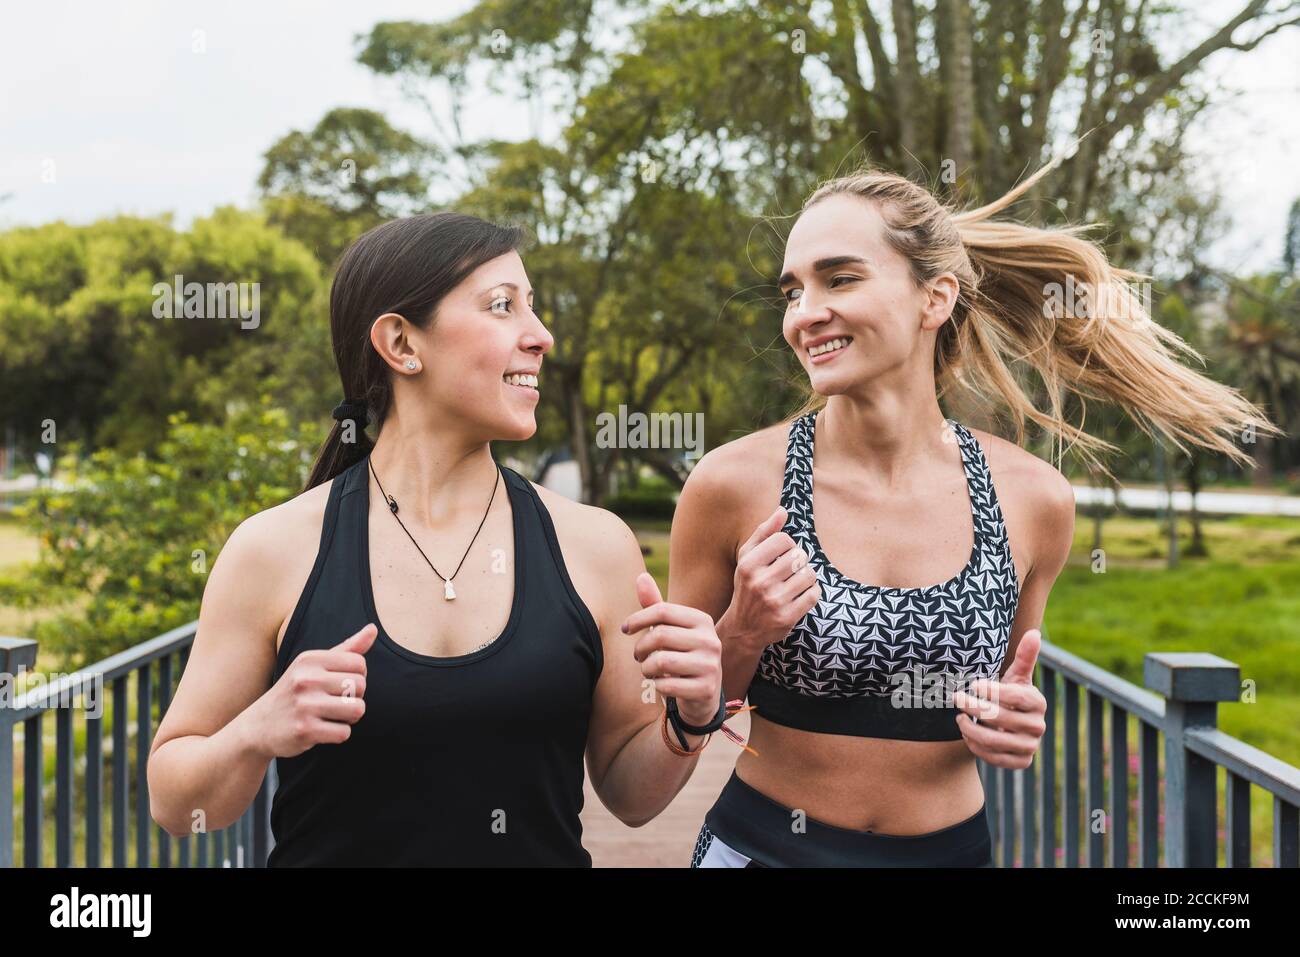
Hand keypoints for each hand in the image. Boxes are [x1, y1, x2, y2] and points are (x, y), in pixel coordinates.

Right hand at [249, 623, 376, 757]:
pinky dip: (338, 734)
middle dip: (355, 697)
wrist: (258, 726)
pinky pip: (344, 733)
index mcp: (310, 659)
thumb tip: (373, 629)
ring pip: (357, 710)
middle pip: (361, 686)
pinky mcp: (305, 730)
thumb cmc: (295, 691)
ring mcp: (305, 705)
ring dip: (349, 717)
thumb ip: (347, 648)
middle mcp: (306, 679)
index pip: (359, 663)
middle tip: (335, 702)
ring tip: (331, 716)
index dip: (357, 676)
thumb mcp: (314, 665)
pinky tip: (321, 730)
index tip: (340, 684)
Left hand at [622, 572, 722, 727]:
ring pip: (661, 662)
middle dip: (640, 647)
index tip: (625, 629)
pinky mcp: (706, 689)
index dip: (637, 619)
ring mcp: (711, 665)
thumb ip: (655, 606)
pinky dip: (657, 685)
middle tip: (638, 655)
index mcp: (701, 620)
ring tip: (649, 669)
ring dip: (646, 668)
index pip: (662, 611)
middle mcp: (710, 640)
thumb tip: (641, 576)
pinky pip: (667, 685)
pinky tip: (662, 684)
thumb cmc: (681, 654)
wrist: (703, 694)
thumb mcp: (670, 630)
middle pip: (660, 635)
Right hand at [718, 505, 818, 649]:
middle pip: (800, 556)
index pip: (785, 540)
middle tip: (789, 571)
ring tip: (795, 583)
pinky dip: (811, 593)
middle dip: (799, 562)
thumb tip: (783, 510)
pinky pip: (814, 594)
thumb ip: (764, 532)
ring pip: (810, 575)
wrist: (743, 629)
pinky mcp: (787, 617)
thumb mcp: (747, 558)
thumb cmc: (747, 586)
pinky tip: (800, 596)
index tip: (782, 556)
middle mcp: (760, 581)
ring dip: (806, 578)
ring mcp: (774, 600)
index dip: (788, 546)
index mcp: (749, 564)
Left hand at [953, 628, 1046, 768]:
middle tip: (956, 698)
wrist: (1012, 723)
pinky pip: (994, 758)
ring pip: (994, 740)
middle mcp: (1039, 726)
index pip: (1014, 696)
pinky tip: (966, 734)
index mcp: (1038, 702)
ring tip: (959, 718)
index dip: (992, 690)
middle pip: (1001, 718)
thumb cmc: (1010, 694)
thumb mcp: (1016, 675)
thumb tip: (1034, 633)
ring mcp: (1030, 746)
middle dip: (974, 707)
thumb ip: (1025, 656)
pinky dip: (976, 746)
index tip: (973, 685)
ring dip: (971, 729)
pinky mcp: (1020, 762)